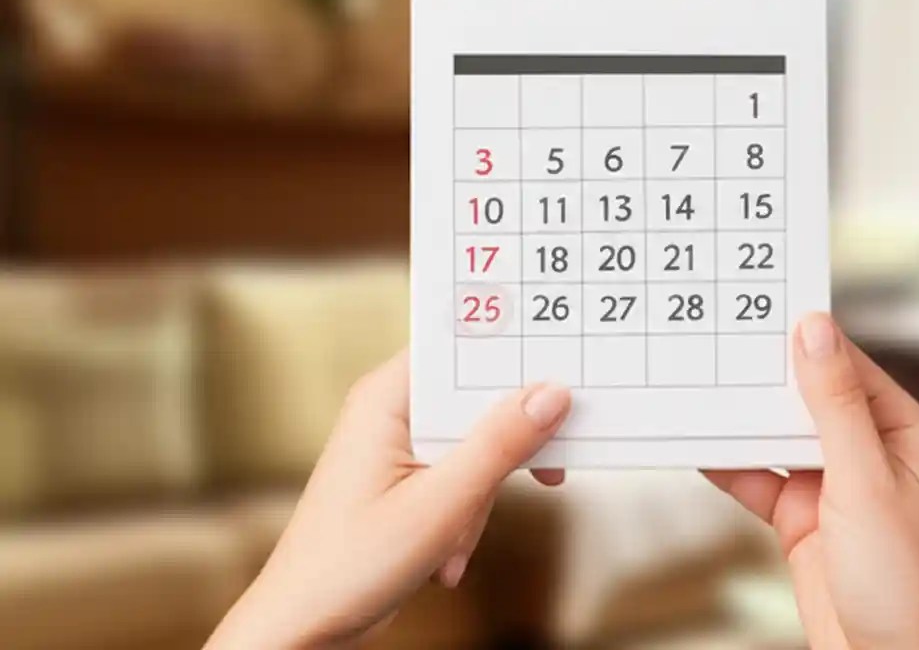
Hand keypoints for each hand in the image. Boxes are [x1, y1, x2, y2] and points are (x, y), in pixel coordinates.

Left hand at [206, 351, 571, 648]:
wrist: (305, 626)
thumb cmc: (348, 565)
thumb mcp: (441, 503)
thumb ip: (500, 444)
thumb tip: (551, 394)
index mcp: (387, 398)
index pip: (461, 347)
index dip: (513, 356)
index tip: (562, 371)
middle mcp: (391, 413)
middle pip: (478, 400)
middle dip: (504, 450)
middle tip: (544, 470)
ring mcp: (398, 448)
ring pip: (477, 446)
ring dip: (480, 499)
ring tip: (452, 542)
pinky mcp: (407, 481)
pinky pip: (462, 478)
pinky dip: (465, 518)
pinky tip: (445, 557)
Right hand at [705, 313, 918, 649]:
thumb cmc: (906, 581)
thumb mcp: (866, 480)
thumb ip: (836, 406)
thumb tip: (815, 331)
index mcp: (901, 431)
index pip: (848, 365)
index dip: (806, 336)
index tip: (759, 308)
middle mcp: (868, 451)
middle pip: (807, 396)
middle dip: (764, 376)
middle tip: (714, 344)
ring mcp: (832, 486)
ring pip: (777, 436)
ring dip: (742, 420)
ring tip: (697, 388)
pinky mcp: (801, 519)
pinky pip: (757, 480)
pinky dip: (729, 465)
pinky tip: (699, 445)